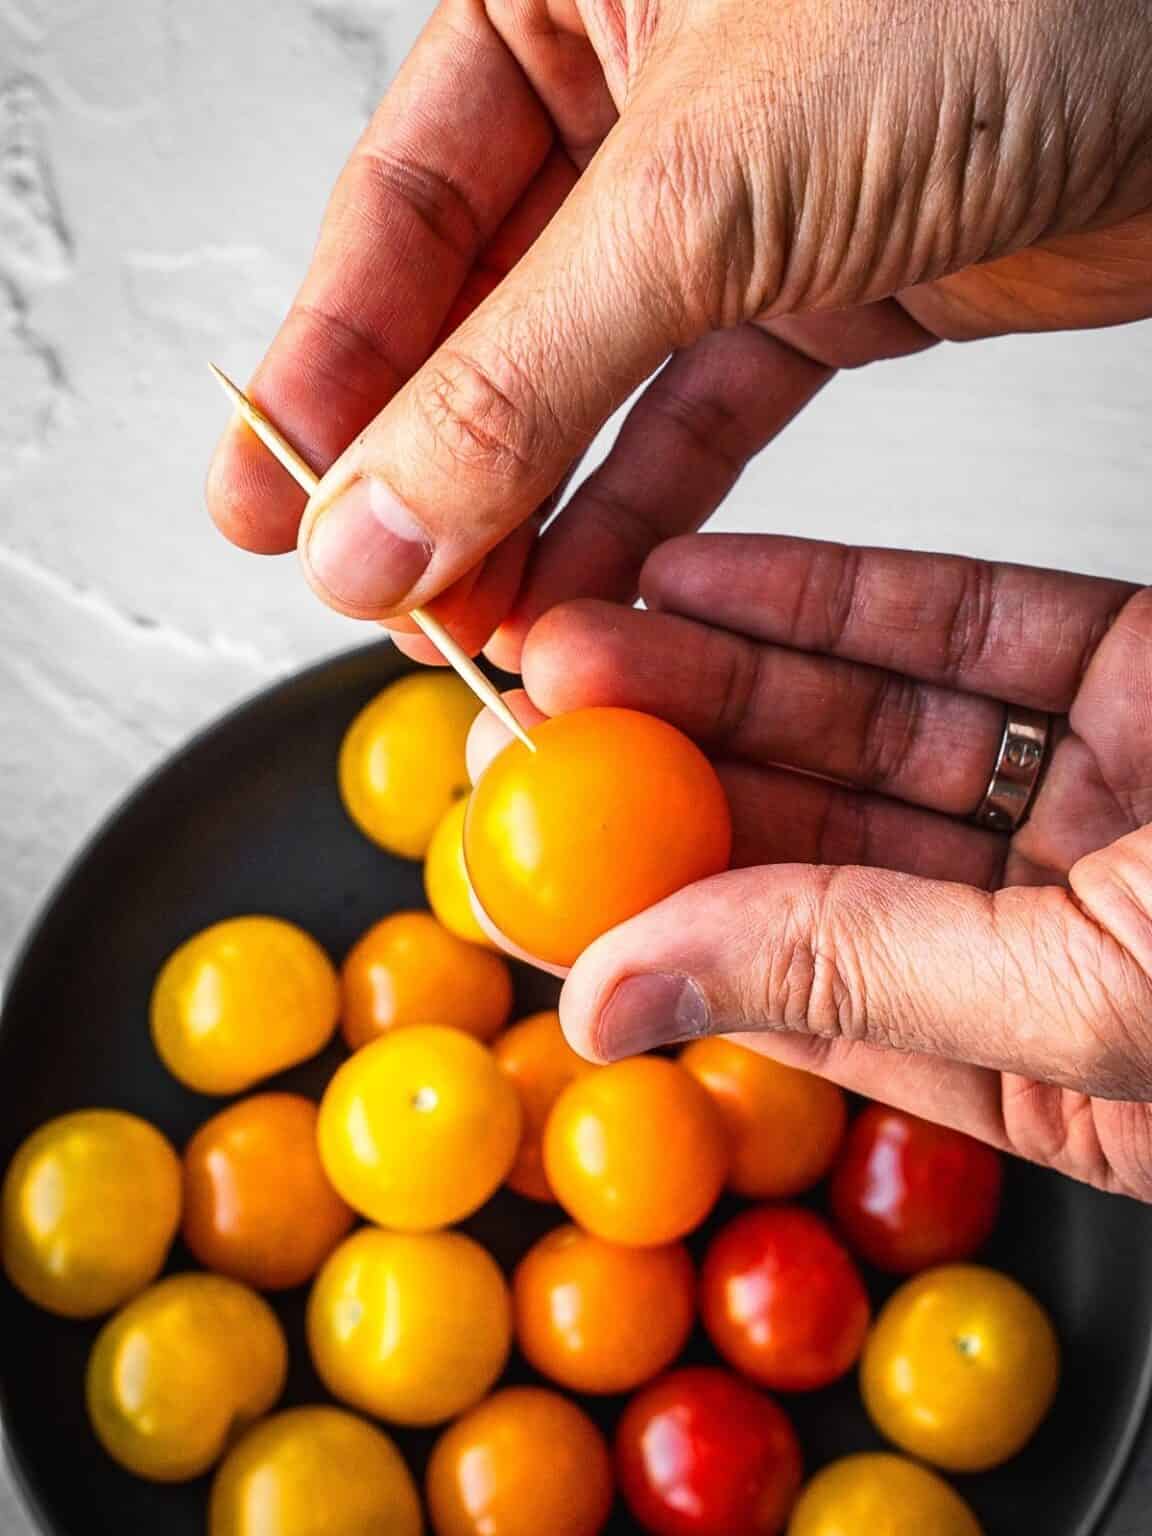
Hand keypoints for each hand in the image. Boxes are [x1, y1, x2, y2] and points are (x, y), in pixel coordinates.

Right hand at [206, 0, 1151, 663]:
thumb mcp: (708, 186)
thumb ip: (522, 370)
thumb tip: (376, 514)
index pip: (399, 203)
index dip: (327, 368)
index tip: (271, 503)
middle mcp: (642, 82)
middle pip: (481, 306)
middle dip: (426, 460)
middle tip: (366, 586)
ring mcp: (736, 194)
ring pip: (589, 378)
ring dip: (528, 510)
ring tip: (468, 621)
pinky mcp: (831, 282)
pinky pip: (703, 413)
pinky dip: (646, 509)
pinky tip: (586, 589)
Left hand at [510, 533, 1151, 1200]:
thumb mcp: (1094, 1005)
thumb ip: (858, 977)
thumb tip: (619, 998)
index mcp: (1044, 1067)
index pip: (793, 990)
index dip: (641, 929)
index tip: (514, 879)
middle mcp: (1047, 922)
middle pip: (808, 834)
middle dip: (652, 777)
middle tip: (524, 728)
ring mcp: (1084, 784)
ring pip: (860, 714)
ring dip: (706, 670)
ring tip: (573, 641)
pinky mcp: (1130, 661)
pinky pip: (958, 617)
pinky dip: (823, 592)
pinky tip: (697, 577)